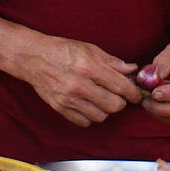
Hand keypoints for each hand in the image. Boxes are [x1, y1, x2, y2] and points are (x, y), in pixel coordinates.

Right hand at [18, 36, 144, 127]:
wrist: (34, 58)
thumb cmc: (63, 50)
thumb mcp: (90, 49)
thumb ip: (112, 62)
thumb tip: (132, 70)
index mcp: (90, 67)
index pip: (122, 87)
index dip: (133, 93)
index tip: (135, 94)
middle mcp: (79, 85)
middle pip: (114, 106)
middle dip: (120, 102)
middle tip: (118, 95)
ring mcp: (69, 99)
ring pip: (101, 116)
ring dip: (105, 109)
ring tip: (101, 99)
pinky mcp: (60, 108)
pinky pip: (85, 122)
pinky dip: (90, 116)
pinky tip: (89, 104)